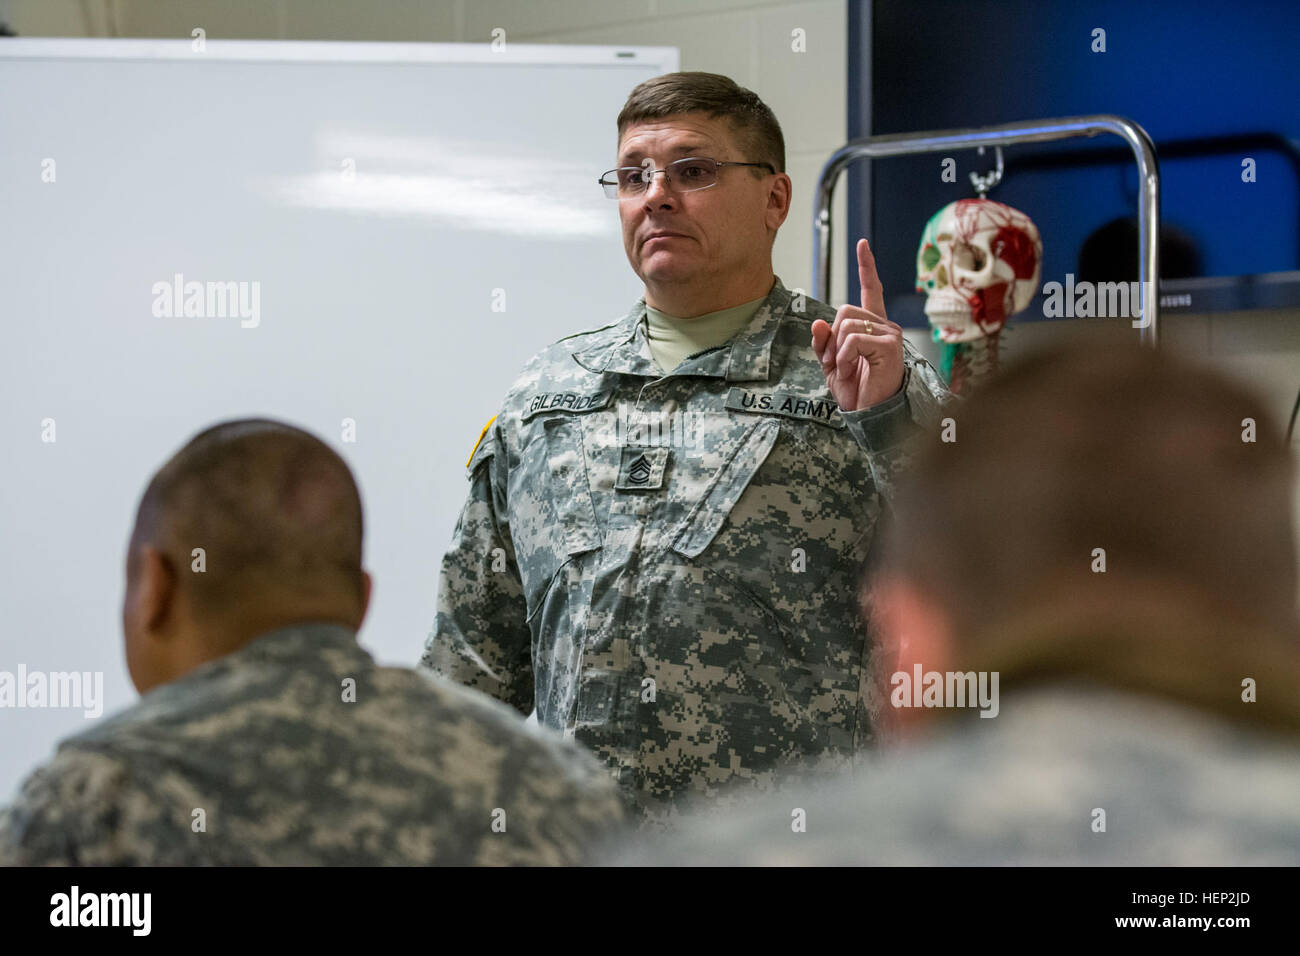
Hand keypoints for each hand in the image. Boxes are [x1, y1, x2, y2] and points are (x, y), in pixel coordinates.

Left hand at [811, 238, 904, 411]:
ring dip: (838, 351)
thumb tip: (818, 321)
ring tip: (847, 369)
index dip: (866, 267)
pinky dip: (845, 357)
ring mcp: (890, 334)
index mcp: (872, 327)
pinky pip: (853, 339)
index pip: (870, 290)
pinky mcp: (890, 346)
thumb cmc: (856, 391)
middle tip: (837, 363)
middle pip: (845, 310)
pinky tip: (853, 370)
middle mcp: (885, 326)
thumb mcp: (831, 364)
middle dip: (832, 338)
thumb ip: (823, 343)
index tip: (862, 243)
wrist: (869, 415)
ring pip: (846, 324)